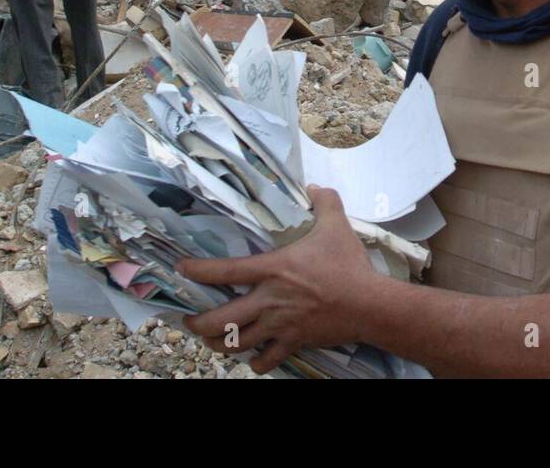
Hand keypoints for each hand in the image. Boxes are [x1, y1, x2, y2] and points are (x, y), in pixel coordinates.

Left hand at [178, 187, 377, 373]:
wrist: (369, 304)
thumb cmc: (348, 264)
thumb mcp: (336, 224)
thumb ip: (324, 201)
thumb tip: (314, 187)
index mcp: (273, 270)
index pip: (225, 271)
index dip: (198, 270)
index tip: (181, 269)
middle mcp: (269, 300)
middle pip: (220, 320)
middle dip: (198, 324)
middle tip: (189, 320)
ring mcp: (279, 325)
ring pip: (237, 344)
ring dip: (219, 344)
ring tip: (211, 341)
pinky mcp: (294, 342)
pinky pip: (267, 360)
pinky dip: (256, 363)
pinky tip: (252, 360)